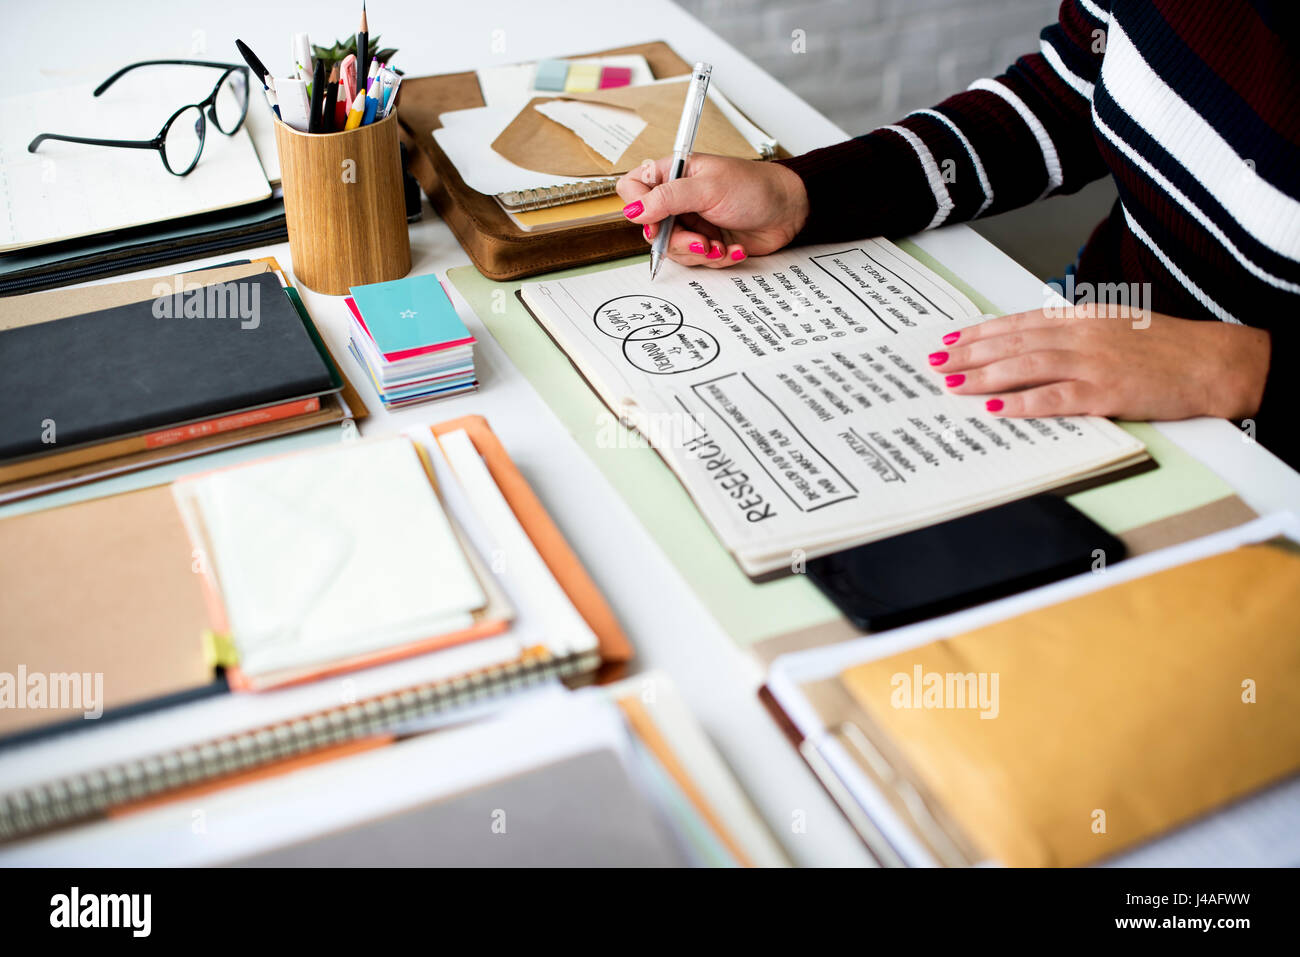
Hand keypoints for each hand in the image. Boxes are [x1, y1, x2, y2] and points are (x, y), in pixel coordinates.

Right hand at [615, 154, 808, 266]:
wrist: (790, 210)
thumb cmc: (754, 187)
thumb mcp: (708, 188)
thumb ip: (667, 198)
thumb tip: (632, 210)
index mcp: (673, 174)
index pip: (633, 188)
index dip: (638, 208)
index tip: (657, 222)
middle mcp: (678, 199)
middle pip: (651, 228)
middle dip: (676, 241)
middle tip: (699, 241)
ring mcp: (692, 222)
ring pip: (673, 249)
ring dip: (698, 253)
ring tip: (720, 245)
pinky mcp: (707, 242)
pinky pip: (696, 260)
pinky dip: (716, 259)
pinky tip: (733, 248)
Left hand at [929, 305, 1271, 420]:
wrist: (1213, 362)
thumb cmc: (1166, 348)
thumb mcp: (1115, 326)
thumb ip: (1074, 332)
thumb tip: (1033, 341)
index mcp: (1083, 318)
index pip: (1019, 323)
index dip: (980, 332)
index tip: (950, 339)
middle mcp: (1082, 334)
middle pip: (1013, 342)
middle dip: (969, 352)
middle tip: (935, 362)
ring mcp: (1093, 362)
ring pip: (1026, 365)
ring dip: (984, 375)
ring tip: (952, 382)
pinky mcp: (1106, 391)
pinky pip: (1055, 397)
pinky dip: (1022, 402)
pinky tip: (995, 408)